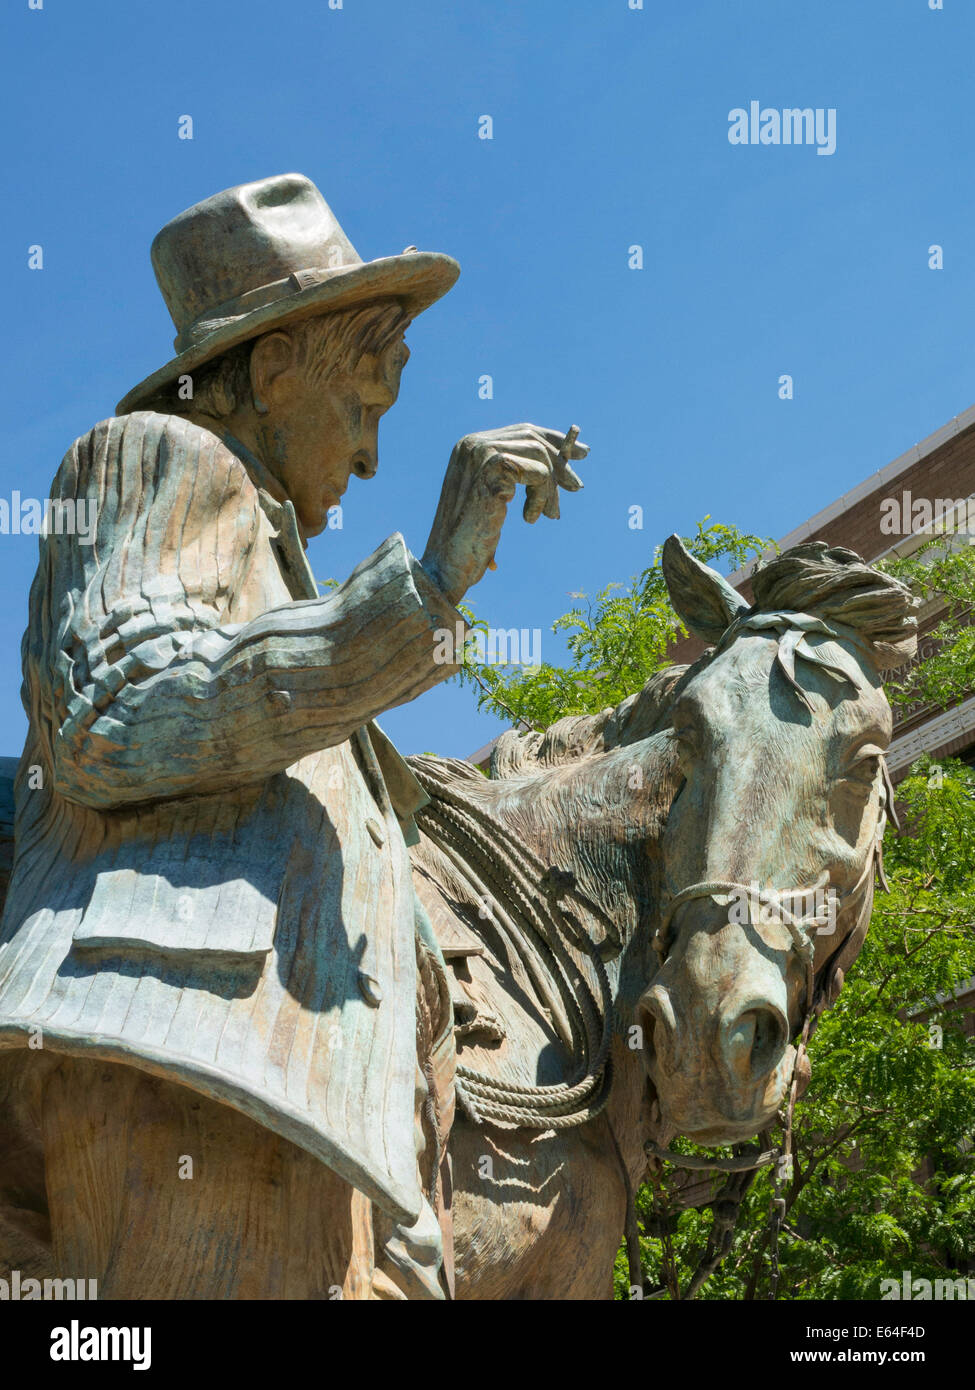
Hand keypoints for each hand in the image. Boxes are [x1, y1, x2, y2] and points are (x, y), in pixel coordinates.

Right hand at [420, 424, 588, 604]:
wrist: (450, 562)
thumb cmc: (471, 538)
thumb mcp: (495, 498)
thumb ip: (516, 474)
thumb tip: (564, 459)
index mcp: (470, 446)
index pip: (523, 431)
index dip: (555, 441)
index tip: (582, 453)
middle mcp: (473, 443)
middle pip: (534, 439)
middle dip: (561, 464)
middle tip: (577, 487)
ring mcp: (481, 452)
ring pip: (540, 456)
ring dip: (550, 490)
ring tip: (548, 515)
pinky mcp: (494, 467)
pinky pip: (539, 473)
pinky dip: (542, 498)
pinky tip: (529, 518)